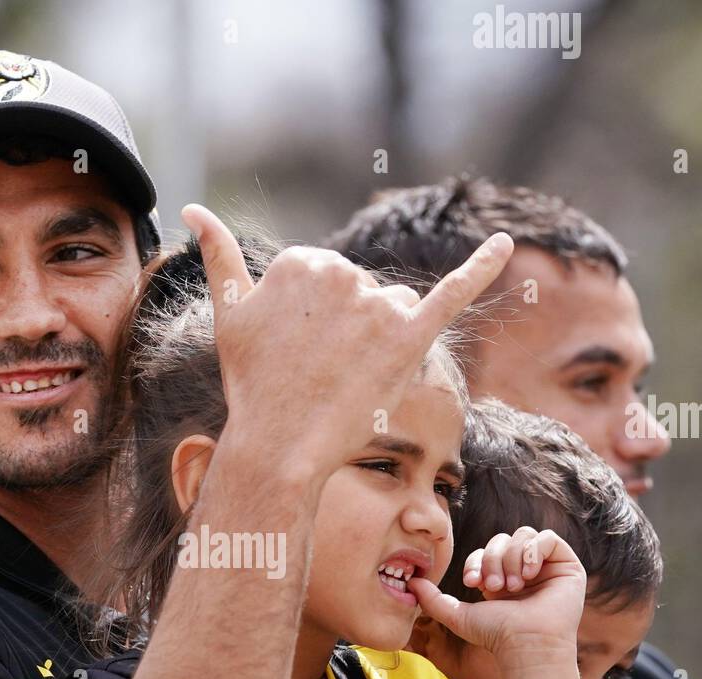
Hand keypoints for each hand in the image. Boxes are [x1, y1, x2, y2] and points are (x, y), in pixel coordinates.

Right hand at [180, 204, 512, 480]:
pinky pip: (453, 295)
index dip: (319, 325)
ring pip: (396, 312)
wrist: (280, 445)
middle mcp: (341, 272)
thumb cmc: (253, 384)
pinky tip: (507, 244)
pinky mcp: (410, 337)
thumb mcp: (229, 314)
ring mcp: (376, 304)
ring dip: (383, 344)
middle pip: (366, 296)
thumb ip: (218, 256)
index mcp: (302, 261)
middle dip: (352, 334)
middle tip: (322, 374)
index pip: (331, 283)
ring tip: (349, 379)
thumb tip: (194, 208)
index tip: (299, 355)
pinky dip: (483, 267)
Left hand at [408, 526, 585, 661]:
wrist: (525, 645)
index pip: (486, 550)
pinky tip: (529, 575)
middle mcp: (525, 571)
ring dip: (512, 558)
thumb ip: (433, 599)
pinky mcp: (567, 566)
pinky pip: (548, 538)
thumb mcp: (458, 615)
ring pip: (523, 536)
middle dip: (494, 559)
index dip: (477, 559)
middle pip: (504, 539)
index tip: (472, 582)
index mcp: (502, 578)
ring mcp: (547, 568)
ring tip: (512, 586)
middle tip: (494, 586)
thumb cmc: (496, 636)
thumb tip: (411, 582)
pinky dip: (533, 552)